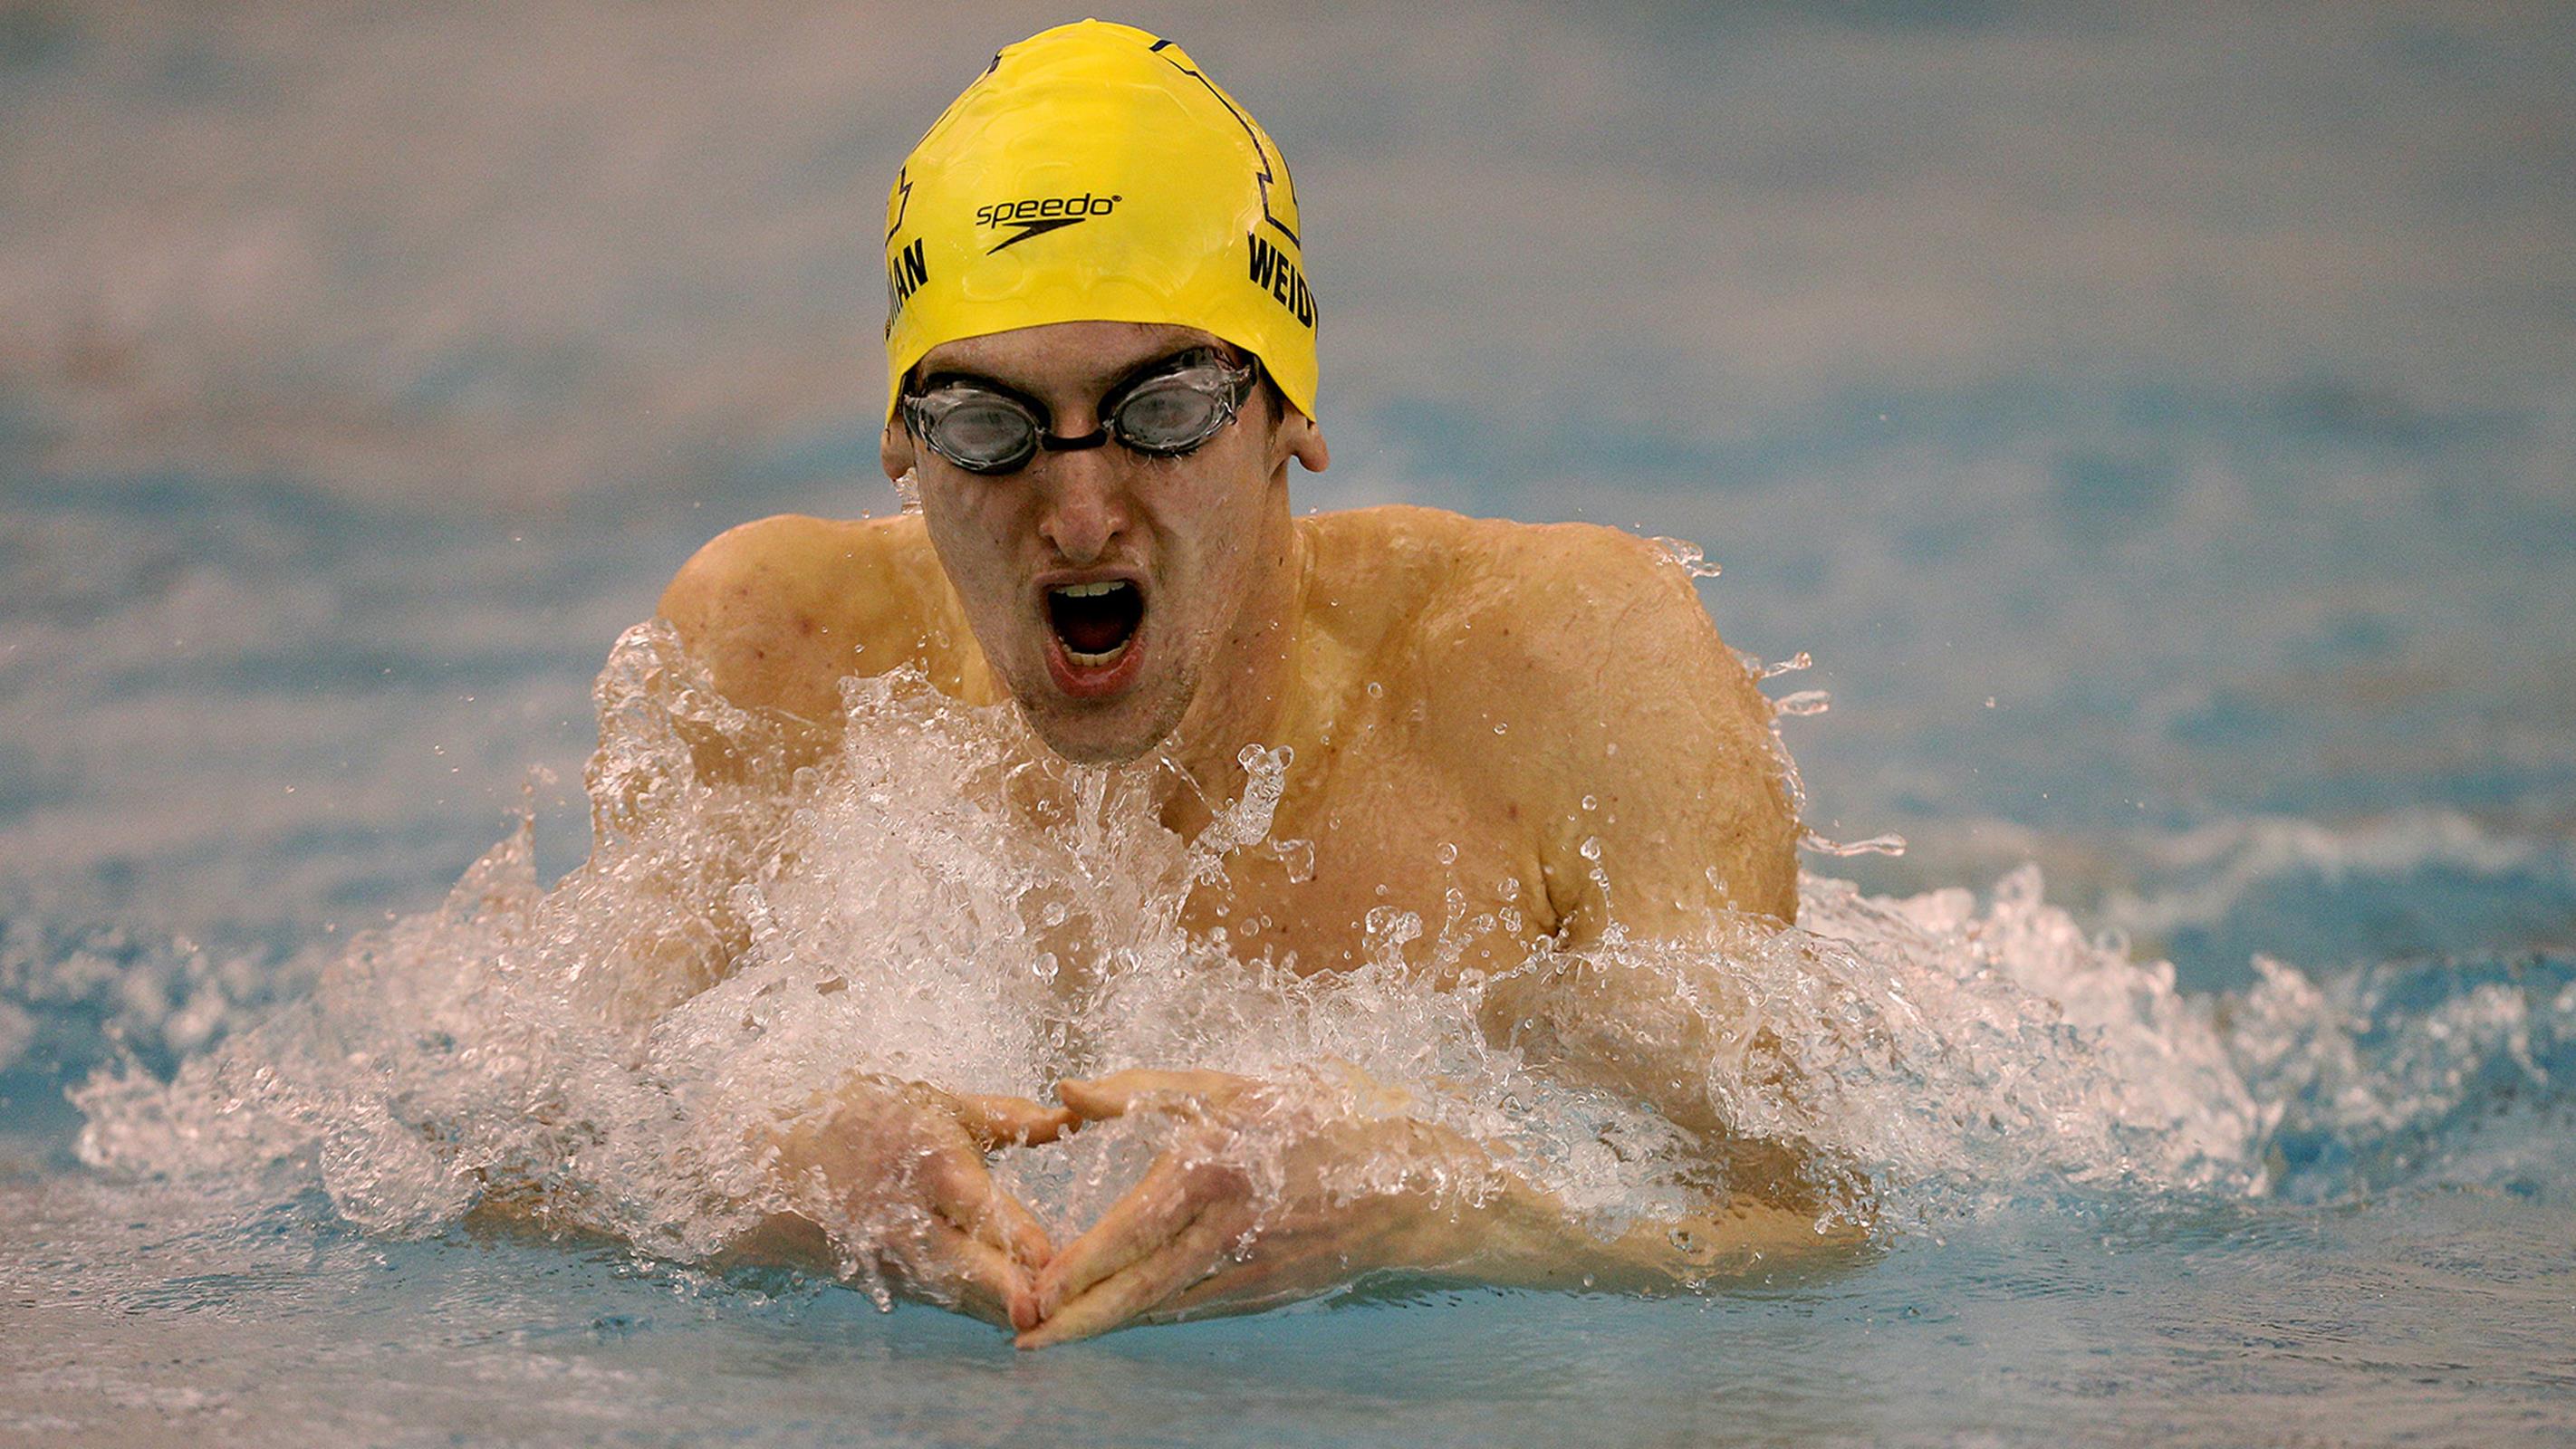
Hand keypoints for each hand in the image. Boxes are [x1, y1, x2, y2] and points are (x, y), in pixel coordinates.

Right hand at [759, 1075, 1075, 1324]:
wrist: (776, 1168)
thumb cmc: (866, 1122)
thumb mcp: (935, 1104)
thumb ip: (1008, 1119)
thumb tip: (1071, 1119)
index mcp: (931, 1164)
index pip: (981, 1210)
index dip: (1018, 1239)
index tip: (1052, 1259)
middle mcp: (909, 1219)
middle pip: (964, 1268)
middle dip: (1006, 1294)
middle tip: (1045, 1311)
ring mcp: (893, 1258)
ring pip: (955, 1295)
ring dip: (995, 1309)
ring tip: (1040, 1321)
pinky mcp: (887, 1283)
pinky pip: (940, 1299)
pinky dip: (974, 1308)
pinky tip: (1010, 1315)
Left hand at [1013, 1068, 1499, 1347]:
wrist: (1404, 1183)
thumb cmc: (1312, 1122)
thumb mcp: (1230, 1088)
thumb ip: (1143, 1091)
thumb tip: (1066, 1092)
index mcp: (1214, 1173)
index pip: (1131, 1231)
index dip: (1079, 1263)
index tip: (1034, 1285)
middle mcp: (1227, 1232)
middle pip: (1140, 1287)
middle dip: (1079, 1318)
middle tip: (1027, 1339)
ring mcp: (1249, 1271)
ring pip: (1165, 1306)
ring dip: (1107, 1326)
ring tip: (1056, 1340)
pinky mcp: (1266, 1293)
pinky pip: (1197, 1309)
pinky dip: (1155, 1318)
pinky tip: (1122, 1322)